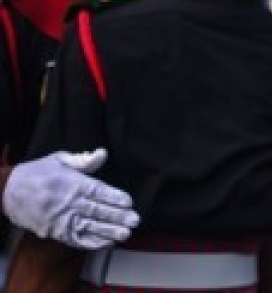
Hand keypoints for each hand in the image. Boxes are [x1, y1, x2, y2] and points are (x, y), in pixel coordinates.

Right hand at [2, 149, 139, 248]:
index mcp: (72, 183)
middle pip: (96, 211)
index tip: (128, 202)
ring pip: (88, 227)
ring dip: (108, 232)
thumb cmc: (37, 173)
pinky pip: (75, 239)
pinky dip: (91, 242)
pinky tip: (106, 242)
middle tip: (134, 221)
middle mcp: (68, 203)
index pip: (98, 191)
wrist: (8, 192)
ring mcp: (61, 219)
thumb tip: (102, 153)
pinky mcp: (54, 232)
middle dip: (117, 217)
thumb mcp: (58, 160)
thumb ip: (82, 160)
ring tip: (125, 234)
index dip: (114, 197)